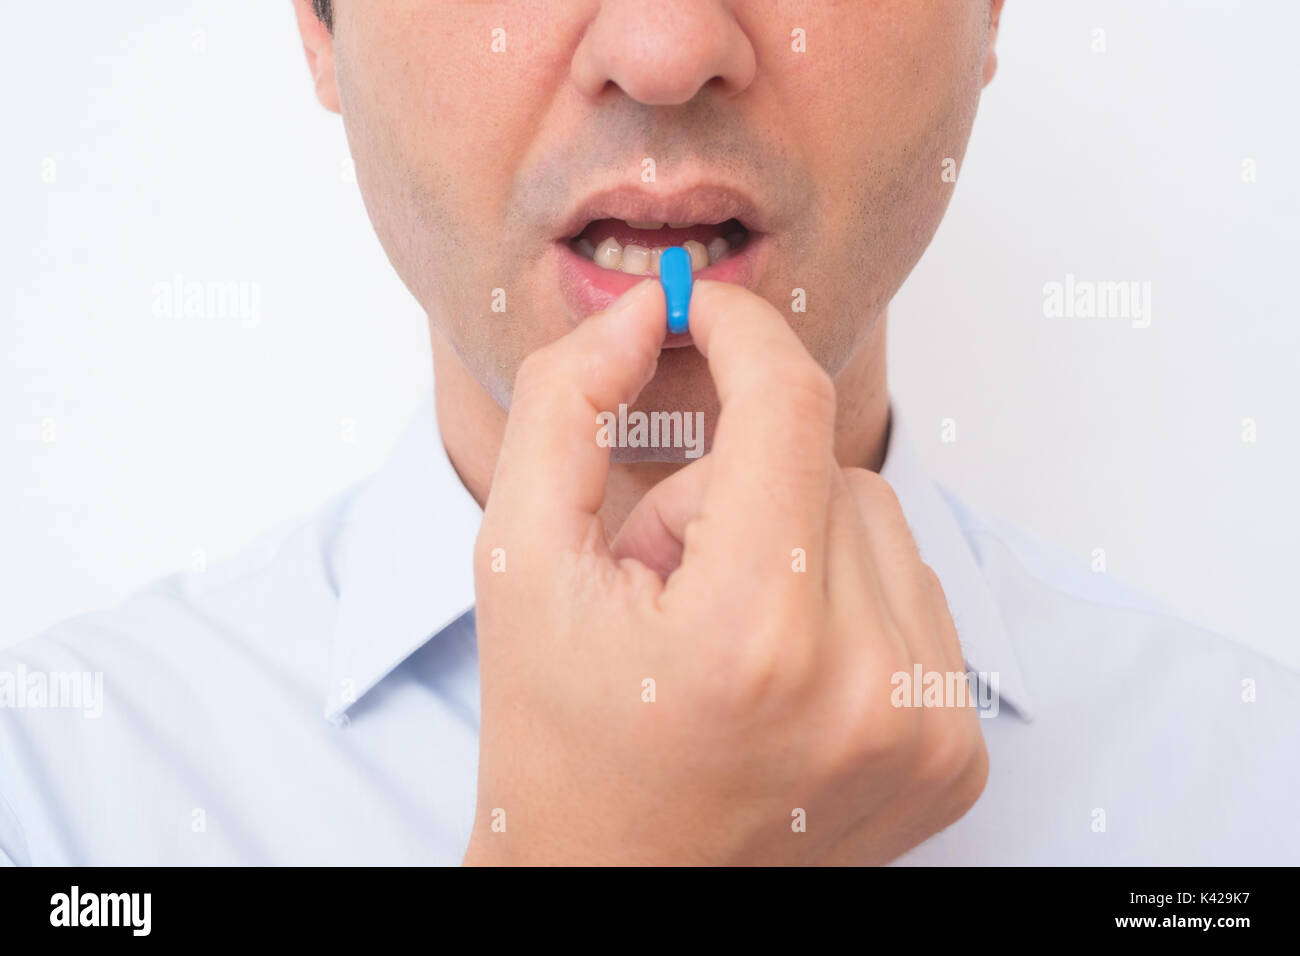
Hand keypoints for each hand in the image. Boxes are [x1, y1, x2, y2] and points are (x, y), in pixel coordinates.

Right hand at [465, 279, 986, 864]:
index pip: (787, 408)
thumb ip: (565, 410)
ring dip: (796, 544)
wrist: (609, 893)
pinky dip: (847, 604)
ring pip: (882, 524)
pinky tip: (780, 671)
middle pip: (831, 465)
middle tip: (669, 577)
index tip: (702, 310)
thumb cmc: (556, 739)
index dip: (741, 332)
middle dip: (739, 488)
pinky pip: (914, 597)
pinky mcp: (952, 755)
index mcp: (752, 635)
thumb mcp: (518, 564)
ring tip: (723, 632)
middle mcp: (864, 687)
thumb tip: (642, 312)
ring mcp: (923, 729)